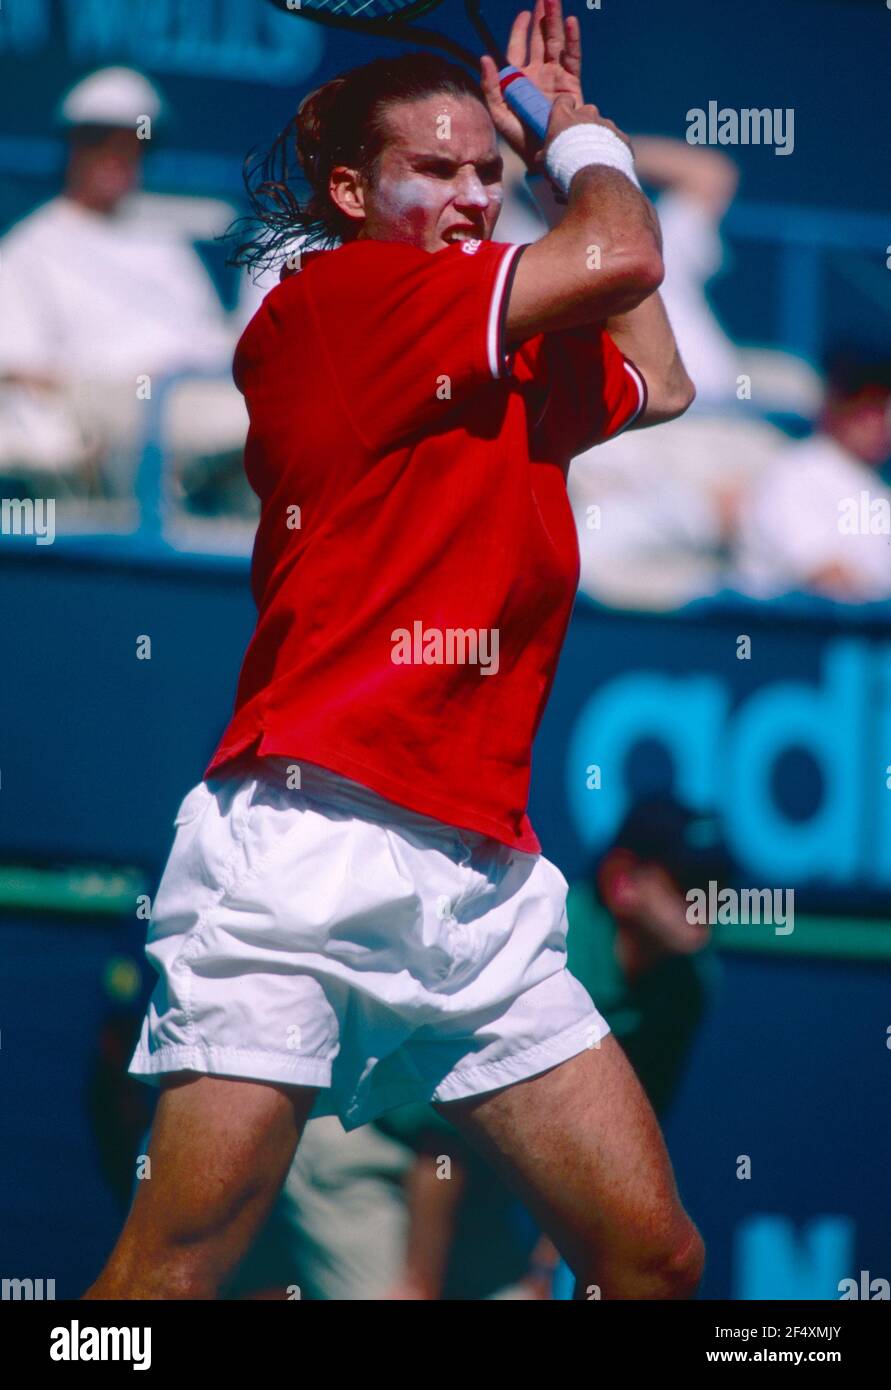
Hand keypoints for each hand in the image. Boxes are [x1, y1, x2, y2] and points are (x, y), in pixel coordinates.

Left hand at [480, 0, 581, 165]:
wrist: (546, 154)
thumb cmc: (520, 139)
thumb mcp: (499, 114)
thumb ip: (490, 87)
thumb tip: (484, 59)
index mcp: (519, 79)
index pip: (519, 48)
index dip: (521, 30)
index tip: (524, 14)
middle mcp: (538, 75)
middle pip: (539, 39)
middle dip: (542, 17)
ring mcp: (556, 77)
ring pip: (555, 43)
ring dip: (555, 21)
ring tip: (555, 0)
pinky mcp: (571, 84)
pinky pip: (572, 57)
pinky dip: (572, 39)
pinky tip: (571, 22)